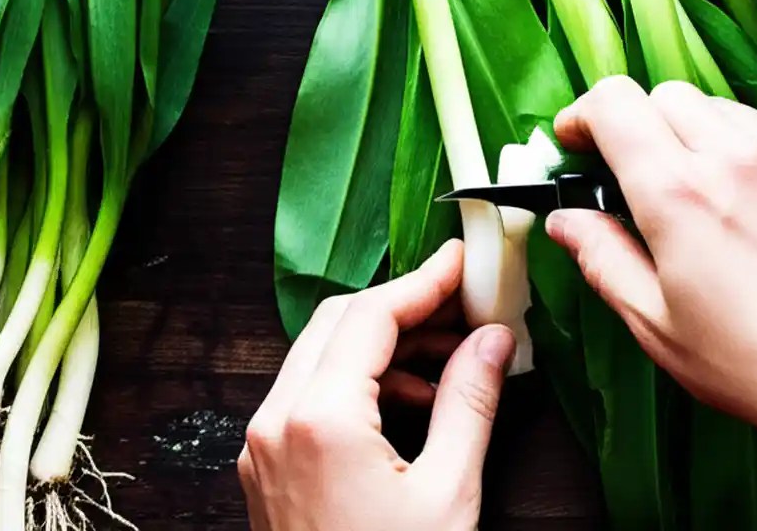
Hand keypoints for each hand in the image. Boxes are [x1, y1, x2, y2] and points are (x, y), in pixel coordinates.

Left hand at [239, 241, 515, 529]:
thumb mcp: (449, 493)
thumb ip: (469, 404)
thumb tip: (493, 341)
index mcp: (318, 419)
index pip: (371, 316)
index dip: (422, 283)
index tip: (461, 263)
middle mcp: (275, 421)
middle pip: (338, 325)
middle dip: (402, 308)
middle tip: (462, 306)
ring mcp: (263, 445)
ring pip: (319, 358)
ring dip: (380, 346)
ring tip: (448, 359)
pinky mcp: (266, 468)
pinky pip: (308, 398)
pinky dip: (356, 384)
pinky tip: (409, 401)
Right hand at [548, 77, 756, 504]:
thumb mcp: (654, 322)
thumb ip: (601, 257)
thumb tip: (567, 221)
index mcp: (679, 194)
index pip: (614, 103)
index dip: (582, 115)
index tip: (576, 141)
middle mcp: (737, 158)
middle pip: (664, 96)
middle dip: (635, 127)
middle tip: (628, 175)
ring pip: (718, 109)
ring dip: (690, 135)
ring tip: (692, 194)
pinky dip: (745, 154)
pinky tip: (748, 208)